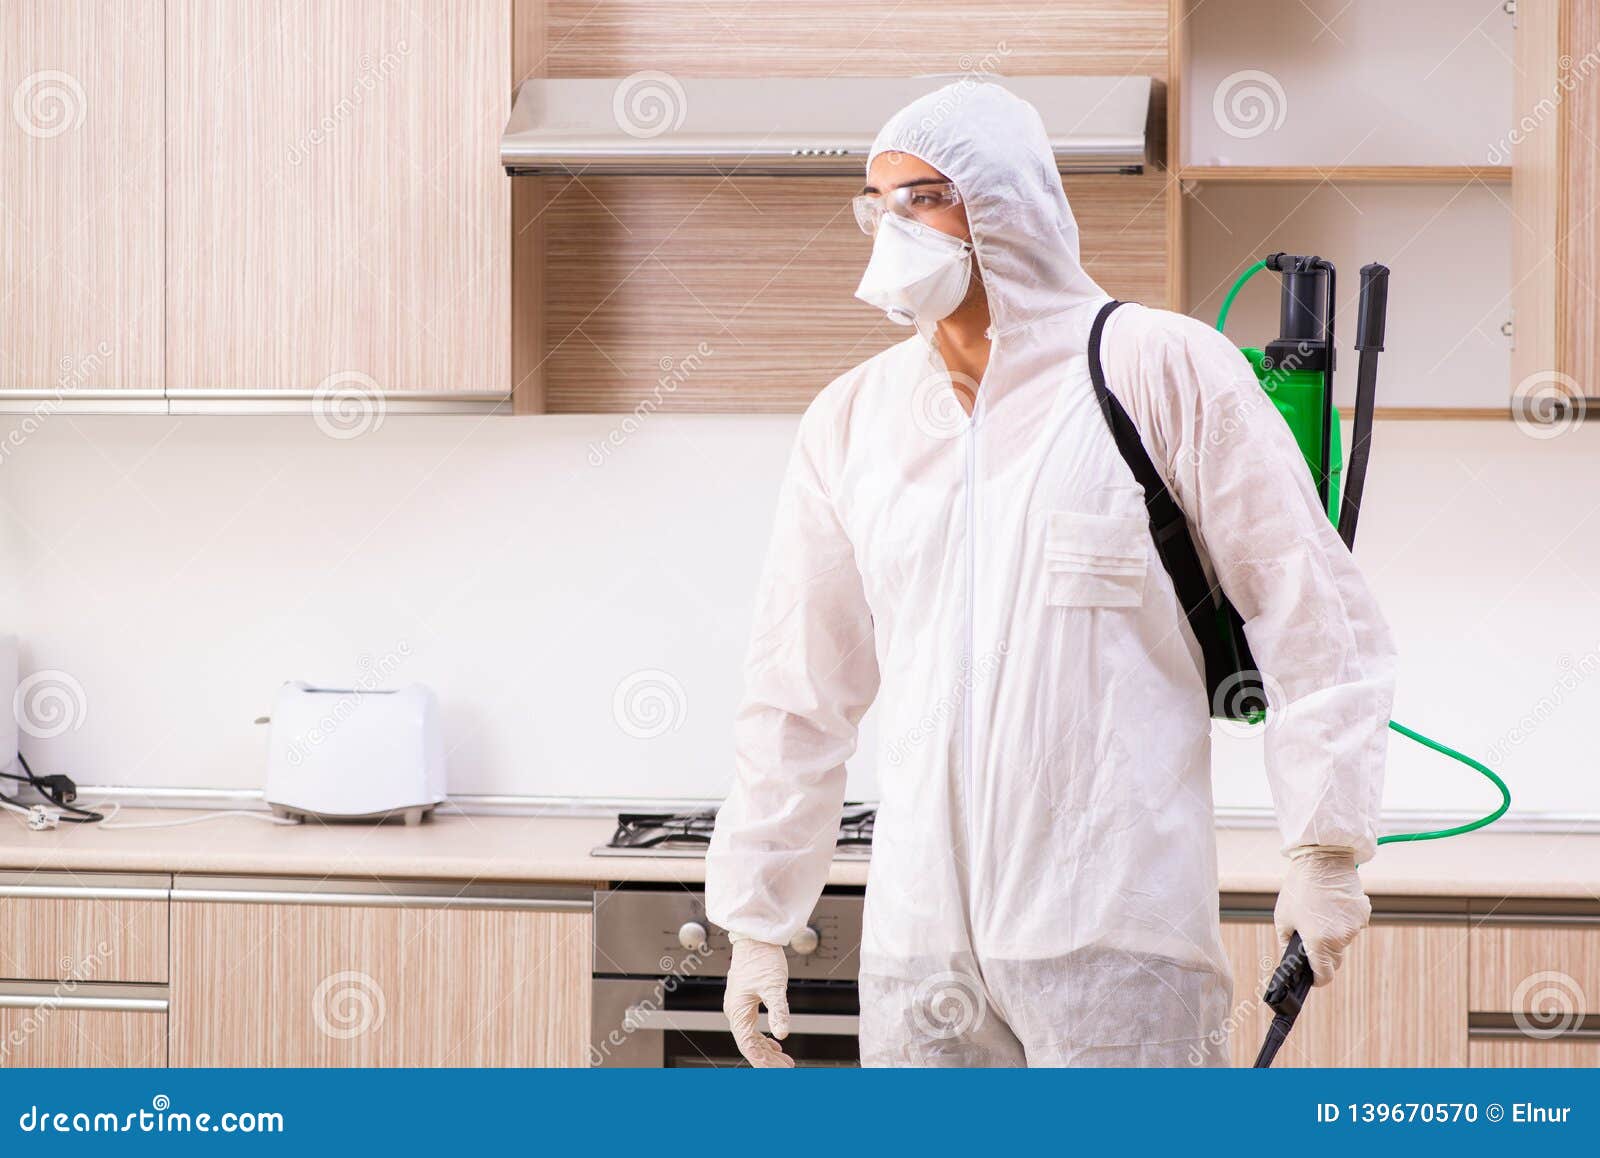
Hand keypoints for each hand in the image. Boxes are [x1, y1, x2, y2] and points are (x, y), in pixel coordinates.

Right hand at [723, 937, 792, 1066]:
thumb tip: (782, 1034)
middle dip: (768, 1059)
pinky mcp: (745, 1000)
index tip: (779, 1071)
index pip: (748, 1045)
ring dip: (767, 1050)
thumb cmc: (762, 957)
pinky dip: (764, 1038)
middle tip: (787, 1069)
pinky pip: (752, 1027)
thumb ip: (779, 1011)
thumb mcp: (774, 986)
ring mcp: (739, 1006)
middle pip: (750, 1044)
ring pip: (751, 1037)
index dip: (763, 1061)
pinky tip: (776, 1043)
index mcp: (738, 1011)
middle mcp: (735, 1011)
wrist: (755, 937)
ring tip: (785, 1060)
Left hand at [1274, 847, 1371, 986]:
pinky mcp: (1364, 915)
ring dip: (1334, 936)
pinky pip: (1353, 927)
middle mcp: (1340, 939)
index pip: (1324, 976)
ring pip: (1344, 943)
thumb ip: (1286, 943)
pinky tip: (1332, 906)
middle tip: (1311, 939)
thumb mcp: (1283, 917)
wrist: (1322, 860)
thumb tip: (1292, 959)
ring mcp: (1354, 927)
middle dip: (1323, 956)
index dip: (1317, 978)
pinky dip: (1344, 922)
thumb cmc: (1298, 888)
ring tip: (1320, 915)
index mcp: (1318, 942)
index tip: (1312, 976)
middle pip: (1335, 960)